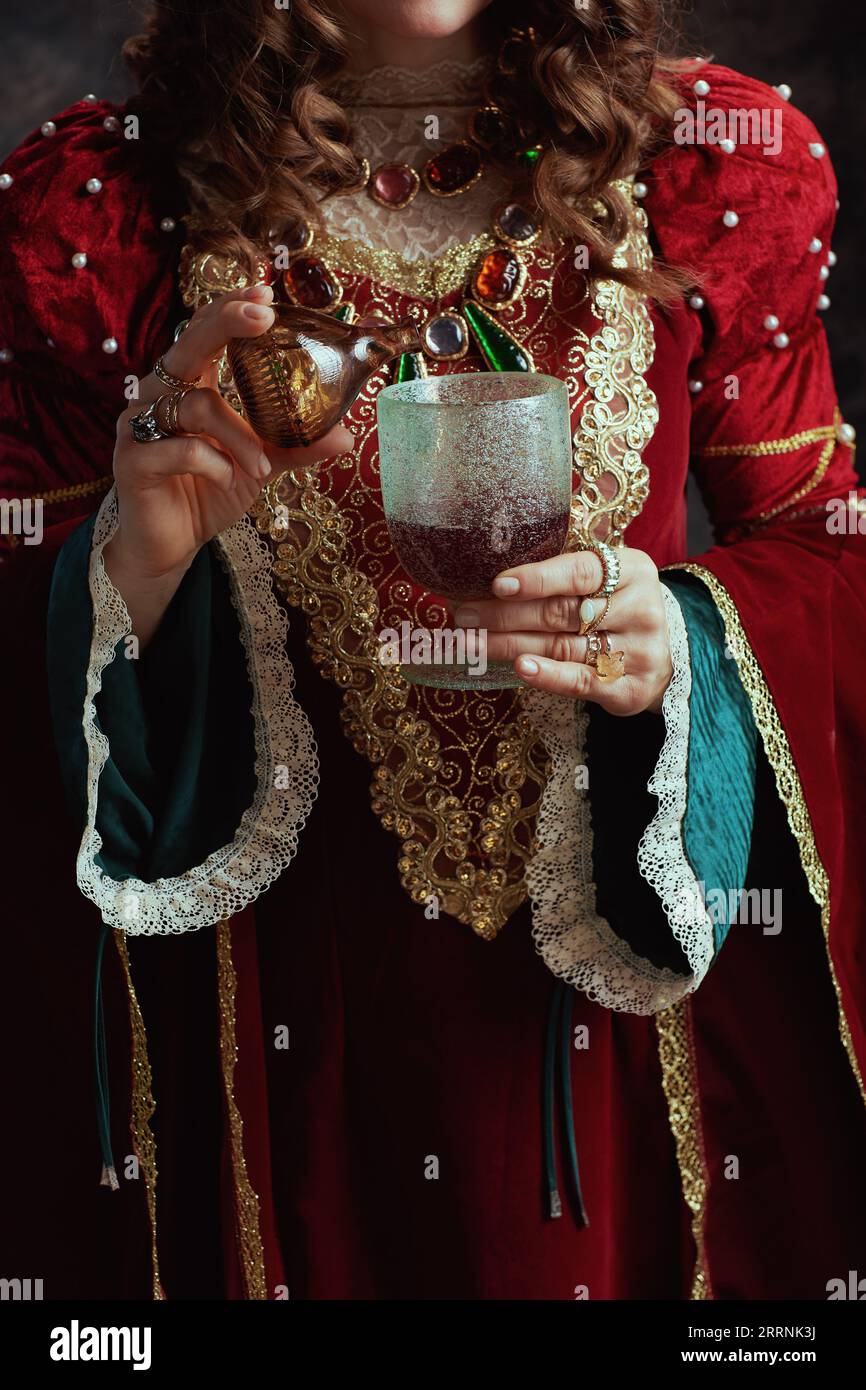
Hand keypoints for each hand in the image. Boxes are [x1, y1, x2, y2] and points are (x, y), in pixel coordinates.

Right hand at [107, 281, 353, 585]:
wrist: (172, 543)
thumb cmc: (212, 489)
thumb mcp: (261, 464)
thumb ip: (296, 446)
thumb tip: (346, 435)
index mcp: (190, 383)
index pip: (208, 330)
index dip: (233, 306)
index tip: (267, 292)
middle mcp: (161, 393)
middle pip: (189, 342)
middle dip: (226, 323)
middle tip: (264, 316)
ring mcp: (140, 423)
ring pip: (196, 405)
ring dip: (240, 435)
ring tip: (262, 469)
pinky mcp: (131, 460)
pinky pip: (176, 447)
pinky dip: (211, 462)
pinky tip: (225, 480)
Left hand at [453, 547, 673, 714]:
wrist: (661, 658)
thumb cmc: (616, 606)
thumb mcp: (608, 574)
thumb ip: (569, 560)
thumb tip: (509, 546)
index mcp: (633, 569)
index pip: (581, 571)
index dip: (538, 578)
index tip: (497, 584)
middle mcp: (641, 609)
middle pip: (563, 612)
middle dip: (506, 614)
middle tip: (464, 614)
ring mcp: (639, 651)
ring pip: (563, 647)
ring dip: (510, 645)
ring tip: (471, 642)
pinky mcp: (631, 688)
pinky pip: (581, 681)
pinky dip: (548, 675)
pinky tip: (519, 668)